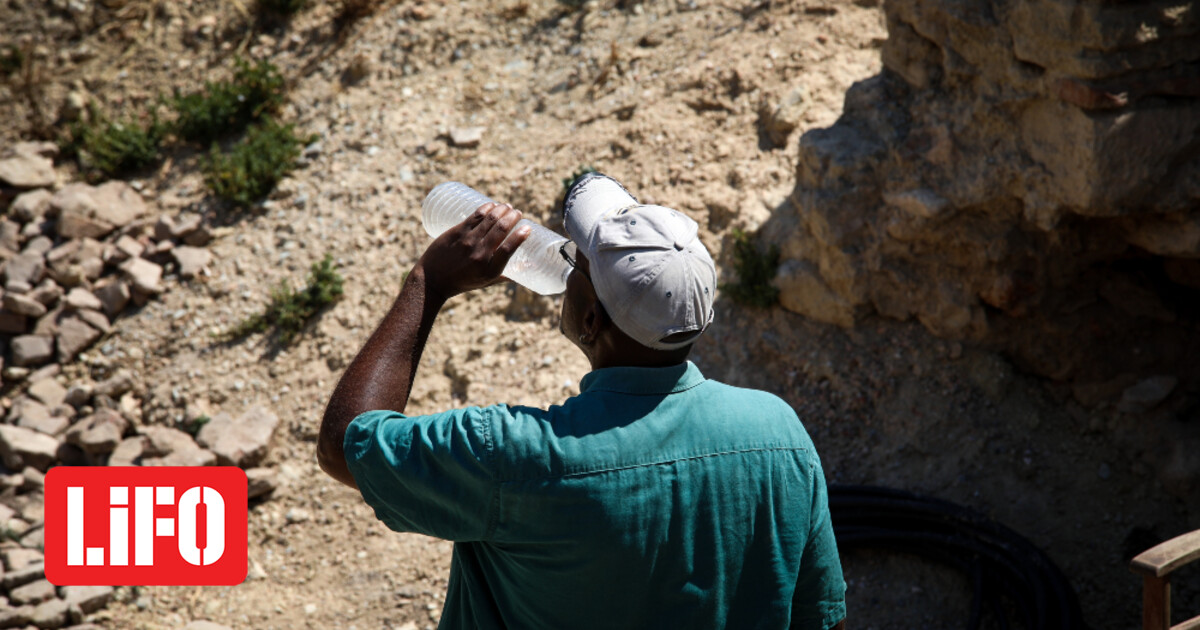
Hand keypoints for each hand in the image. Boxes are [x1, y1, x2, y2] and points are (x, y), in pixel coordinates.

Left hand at [417, 202, 531, 299]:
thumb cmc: (462, 282)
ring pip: (489, 219)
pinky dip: (487, 207)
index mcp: (489, 270)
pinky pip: (475, 216)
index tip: (527, 228)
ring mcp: (467, 242)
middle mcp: (479, 255)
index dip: (520, 236)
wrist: (432, 279)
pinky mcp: (456, 232)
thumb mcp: (485, 282)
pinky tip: (493, 205)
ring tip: (507, 207)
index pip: (508, 249)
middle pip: (501, 229)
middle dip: (513, 217)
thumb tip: (526, 268)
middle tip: (518, 213)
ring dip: (502, 209)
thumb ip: (504, 275)